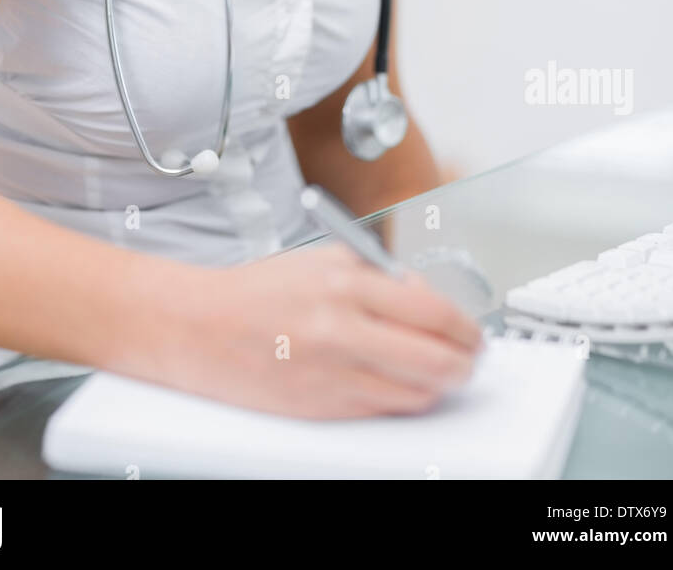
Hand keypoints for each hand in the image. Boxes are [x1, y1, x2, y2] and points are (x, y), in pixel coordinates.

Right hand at [154, 241, 485, 419]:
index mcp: (345, 281)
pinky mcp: (322, 406)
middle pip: (435, 359)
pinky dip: (403, 399)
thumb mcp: (323, 261)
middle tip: (470, 359)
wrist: (199, 328)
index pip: (432, 309)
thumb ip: (378, 275)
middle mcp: (342, 327)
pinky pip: (384, 410)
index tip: (473, 331)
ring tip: (440, 372)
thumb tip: (427, 298)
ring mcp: (333, 372)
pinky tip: (402, 385)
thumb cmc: (258, 292)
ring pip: (416, 392)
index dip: (465, 326)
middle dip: (464, 362)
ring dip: (439, 385)